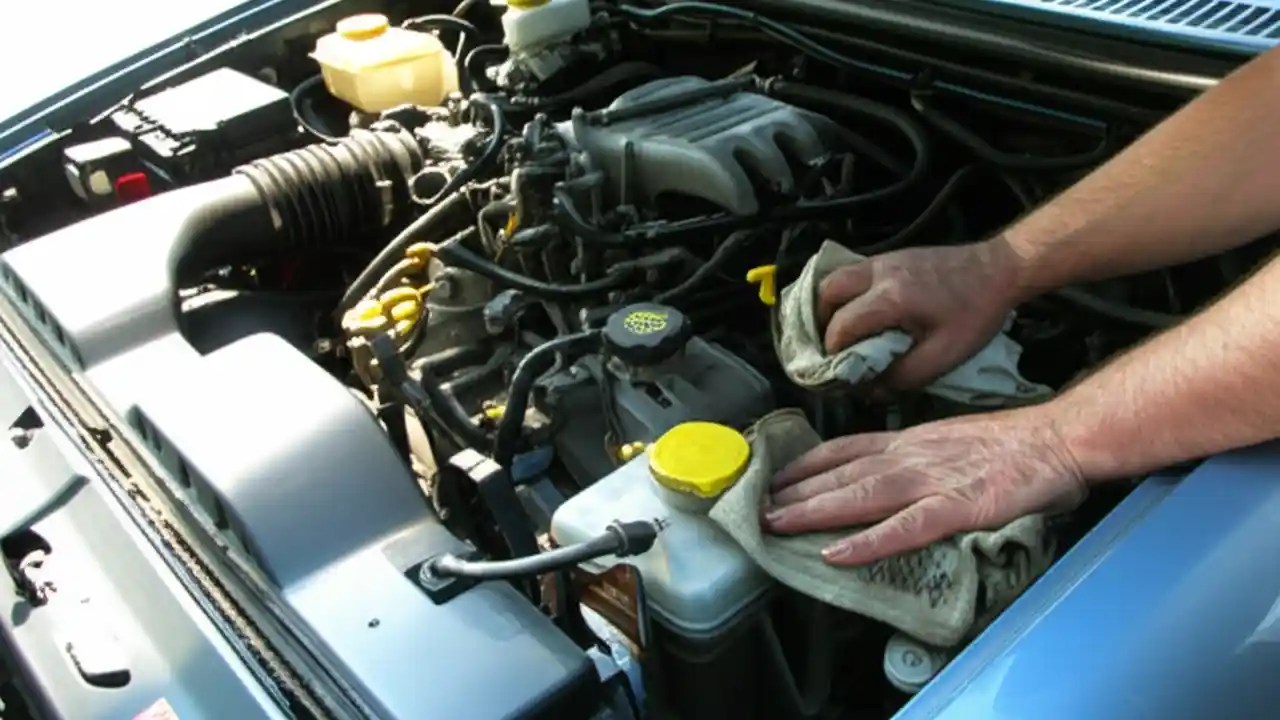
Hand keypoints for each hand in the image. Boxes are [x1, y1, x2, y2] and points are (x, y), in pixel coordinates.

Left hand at [762, 410, 1086, 564]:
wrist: (1060, 438)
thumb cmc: (1015, 445)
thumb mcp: (951, 440)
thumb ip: (916, 455)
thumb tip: (887, 469)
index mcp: (911, 441)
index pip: (845, 449)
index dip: (805, 464)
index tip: (774, 475)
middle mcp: (911, 455)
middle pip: (842, 474)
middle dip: (795, 490)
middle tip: (757, 505)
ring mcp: (932, 481)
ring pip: (860, 497)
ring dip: (814, 511)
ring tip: (778, 524)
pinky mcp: (957, 507)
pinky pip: (904, 528)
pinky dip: (869, 541)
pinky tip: (840, 553)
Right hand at [818, 238, 1024, 389]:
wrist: (1000, 268)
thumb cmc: (976, 314)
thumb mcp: (945, 356)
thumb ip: (903, 376)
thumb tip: (870, 390)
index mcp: (890, 299)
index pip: (841, 326)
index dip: (833, 353)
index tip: (840, 371)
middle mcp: (878, 273)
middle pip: (826, 294)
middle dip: (820, 325)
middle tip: (831, 349)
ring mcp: (883, 259)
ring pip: (834, 278)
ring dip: (828, 306)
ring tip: (839, 332)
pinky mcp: (891, 256)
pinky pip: (852, 272)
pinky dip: (844, 293)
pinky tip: (858, 312)